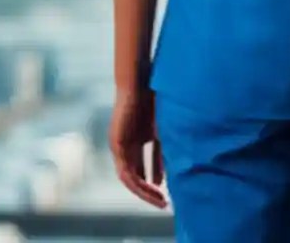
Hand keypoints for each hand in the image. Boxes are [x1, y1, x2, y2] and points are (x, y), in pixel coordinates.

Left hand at [108, 88, 166, 208]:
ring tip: (159, 200)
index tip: (168, 195)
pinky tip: (151, 188)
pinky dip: (138, 182)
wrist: (139, 84)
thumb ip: (163, 152)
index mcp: (136, 143)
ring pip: (130, 178)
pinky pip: (126, 171)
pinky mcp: (117, 145)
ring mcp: (119, 147)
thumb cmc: (154, 101)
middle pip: (135, 178)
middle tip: (164, 204)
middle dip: (150, 193)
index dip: (154, 185)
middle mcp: (125, 148)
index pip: (143, 171)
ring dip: (144, 191)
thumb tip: (172, 172)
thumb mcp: (162, 133)